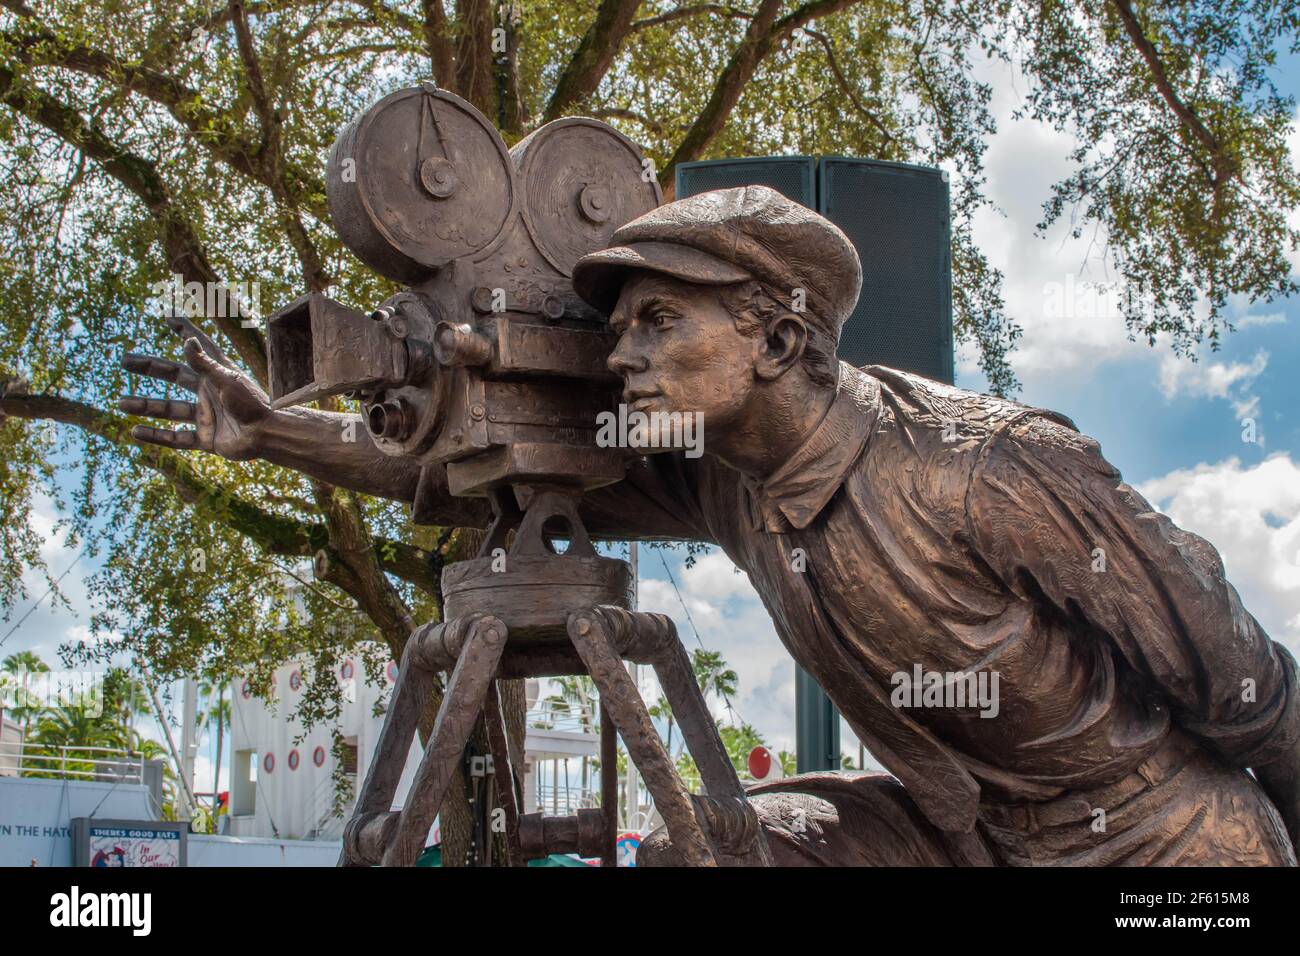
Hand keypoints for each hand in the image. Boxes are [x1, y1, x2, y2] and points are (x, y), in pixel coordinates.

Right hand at [119, 315, 271, 460]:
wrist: (267, 436)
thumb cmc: (252, 404)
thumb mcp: (226, 380)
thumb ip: (205, 363)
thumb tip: (186, 341)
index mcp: (217, 374)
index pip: (198, 348)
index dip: (185, 332)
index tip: (169, 317)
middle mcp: (209, 393)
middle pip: (174, 376)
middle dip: (150, 368)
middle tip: (125, 360)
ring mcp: (207, 416)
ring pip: (170, 409)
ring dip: (145, 406)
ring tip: (121, 403)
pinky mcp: (206, 438)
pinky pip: (176, 438)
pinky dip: (156, 436)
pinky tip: (134, 433)